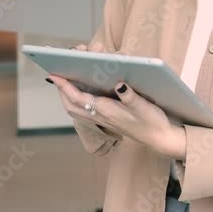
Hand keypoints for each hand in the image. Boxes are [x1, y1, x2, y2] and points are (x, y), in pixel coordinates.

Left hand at [46, 44, 186, 159]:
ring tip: (67, 77)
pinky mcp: (107, 117)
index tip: (54, 75)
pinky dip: (78, 97)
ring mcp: (103, 118)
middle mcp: (101, 115)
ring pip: (76, 107)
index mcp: (107, 111)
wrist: (158, 138)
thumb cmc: (151, 121)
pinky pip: (85, 108)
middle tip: (57, 72)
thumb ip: (131, 96)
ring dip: (68, 93)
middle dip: (62, 89)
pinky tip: (82, 86)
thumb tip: (120, 84)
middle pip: (71, 104)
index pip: (79, 99)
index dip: (65, 87)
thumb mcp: (144, 107)